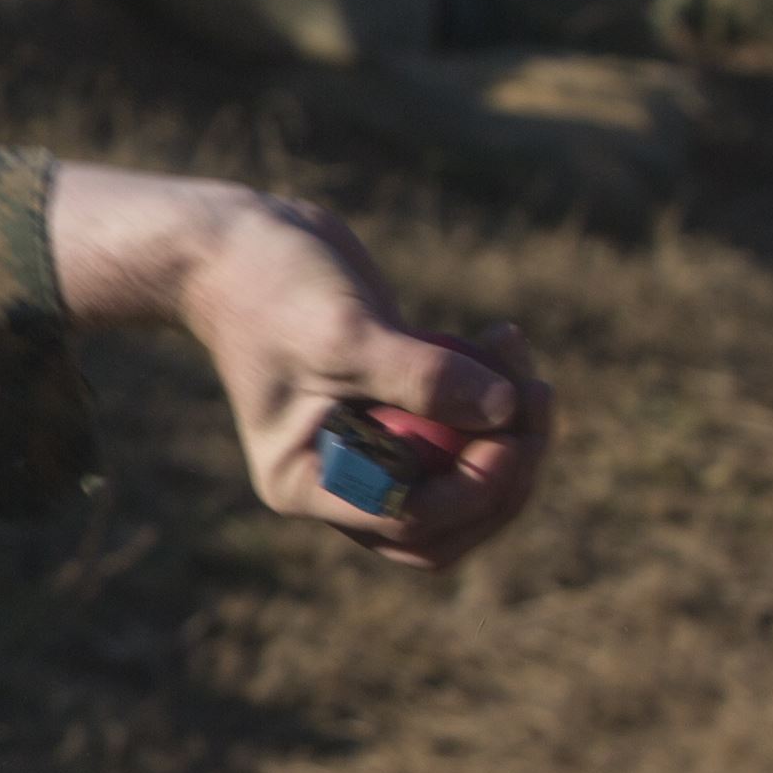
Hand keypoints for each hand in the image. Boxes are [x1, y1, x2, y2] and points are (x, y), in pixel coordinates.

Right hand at [48, 166, 551, 571]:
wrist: (237, 247)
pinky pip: (463, 441)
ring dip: (513, 444)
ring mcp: (367, 454)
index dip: (474, 487)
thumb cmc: (271, 287)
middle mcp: (337, 482)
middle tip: (536, 401)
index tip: (512, 424)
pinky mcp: (394, 417)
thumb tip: (505, 411)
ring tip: (529, 374)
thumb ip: (421, 377)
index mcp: (308, 482)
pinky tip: (503, 343)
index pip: (410, 519)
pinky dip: (497, 407)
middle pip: (446, 525)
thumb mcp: (342, 332)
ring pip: (464, 491)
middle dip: (506, 476)